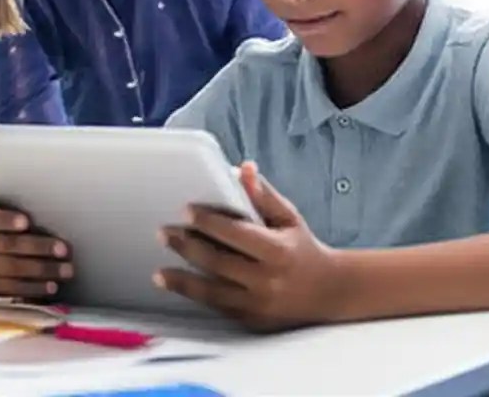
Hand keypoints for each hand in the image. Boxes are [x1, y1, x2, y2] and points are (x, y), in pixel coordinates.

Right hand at [0, 199, 72, 299]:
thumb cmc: (19, 229)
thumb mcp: (20, 218)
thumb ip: (32, 216)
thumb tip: (59, 215)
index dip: (6, 220)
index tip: (26, 222)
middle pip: (7, 244)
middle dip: (37, 247)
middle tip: (64, 249)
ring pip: (11, 268)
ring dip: (41, 269)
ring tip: (65, 270)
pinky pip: (12, 290)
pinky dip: (33, 288)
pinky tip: (52, 287)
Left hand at [155, 161, 336, 331]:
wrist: (328, 291)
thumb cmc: (303, 248)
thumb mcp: (289, 218)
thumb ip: (264, 195)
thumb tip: (243, 169)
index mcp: (277, 250)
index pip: (236, 234)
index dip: (209, 222)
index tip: (186, 211)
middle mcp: (267, 280)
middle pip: (218, 262)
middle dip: (187, 247)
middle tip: (164, 234)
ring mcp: (259, 304)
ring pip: (213, 292)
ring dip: (182, 281)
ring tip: (160, 272)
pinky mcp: (252, 320)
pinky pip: (218, 307)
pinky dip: (196, 296)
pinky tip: (177, 287)